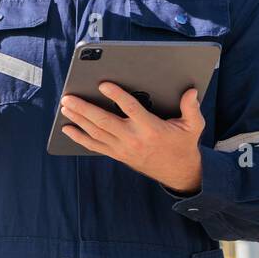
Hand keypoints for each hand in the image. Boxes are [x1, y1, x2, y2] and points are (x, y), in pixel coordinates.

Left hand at [59, 83, 203, 193]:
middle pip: (104, 121)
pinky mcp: (118, 155)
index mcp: (151, 128)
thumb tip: (191, 91)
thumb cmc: (183, 144)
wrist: (178, 172)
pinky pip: (95, 146)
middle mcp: (134, 139)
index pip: (131, 109)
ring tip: (65, 107)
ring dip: (78, 119)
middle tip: (68, 97)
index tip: (103, 84)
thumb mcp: (193, 126)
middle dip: (84, 108)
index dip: (116, 96)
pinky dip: (79, 138)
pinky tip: (67, 129)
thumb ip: (191, 107)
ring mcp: (123, 148)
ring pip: (96, 133)